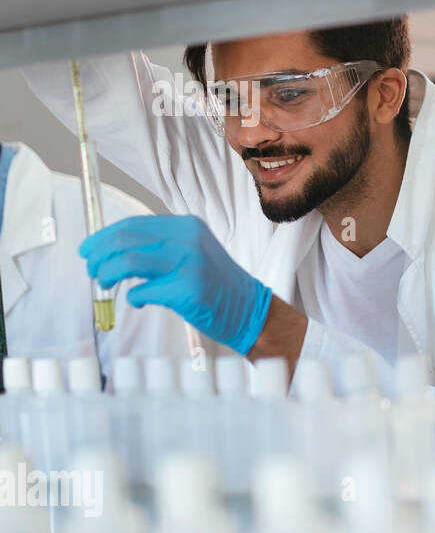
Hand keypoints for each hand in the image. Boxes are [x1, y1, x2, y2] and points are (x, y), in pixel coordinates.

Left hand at [81, 215, 272, 354]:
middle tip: (93, 271)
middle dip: (99, 257)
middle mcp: (189, 239)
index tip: (88, 250)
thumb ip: (159, 246)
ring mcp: (189, 264)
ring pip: (128, 263)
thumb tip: (111, 249)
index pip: (132, 224)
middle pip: (125, 241)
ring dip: (107, 275)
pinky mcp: (188, 290)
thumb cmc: (214, 284)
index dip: (102, 237)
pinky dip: (134, 298)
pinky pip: (143, 292)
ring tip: (105, 284)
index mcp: (187, 226)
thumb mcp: (191, 251)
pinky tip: (141, 301)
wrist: (248, 308)